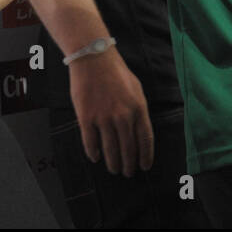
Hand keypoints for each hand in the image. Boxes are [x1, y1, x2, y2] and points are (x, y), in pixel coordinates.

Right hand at [69, 49, 153, 176]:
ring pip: (110, 149)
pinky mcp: (86, 118)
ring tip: (114, 169)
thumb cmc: (116, 72)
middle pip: (128, 148)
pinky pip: (90, 142)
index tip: (144, 166)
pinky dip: (94, 153)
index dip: (145, 156)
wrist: (94, 59)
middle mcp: (123, 116)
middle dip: (129, 164)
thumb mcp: (136, 89)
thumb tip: (139, 130)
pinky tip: (96, 157)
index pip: (145, 140)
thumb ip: (139, 110)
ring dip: (112, 163)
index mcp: (138, 108)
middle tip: (128, 173)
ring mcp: (104, 118)